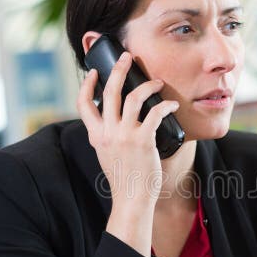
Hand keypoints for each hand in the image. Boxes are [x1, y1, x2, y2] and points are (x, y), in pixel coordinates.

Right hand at [76, 52, 178, 255]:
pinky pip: (154, 113)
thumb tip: (115, 122)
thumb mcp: (107, 155)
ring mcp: (124, 136)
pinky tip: (172, 106)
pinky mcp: (143, 140)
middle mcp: (107, 132)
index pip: (83, 104)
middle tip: (128, 57)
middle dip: (119, 69)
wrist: (132, 199)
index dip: (87, 85)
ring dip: (148, 85)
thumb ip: (107, 137)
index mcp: (96, 135)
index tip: (94, 72)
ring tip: (158, 82)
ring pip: (133, 97)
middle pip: (110, 92)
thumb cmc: (125, 179)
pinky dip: (165, 105)